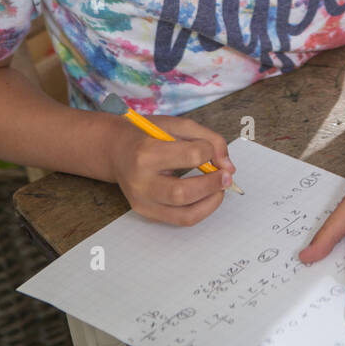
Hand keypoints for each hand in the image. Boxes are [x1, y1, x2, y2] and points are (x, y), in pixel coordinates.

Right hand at [103, 114, 236, 224]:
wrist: (116, 150)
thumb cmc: (148, 135)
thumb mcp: (178, 126)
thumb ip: (208, 139)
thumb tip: (229, 166)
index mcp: (146, 153)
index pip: (190, 156)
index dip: (208, 151)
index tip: (211, 149)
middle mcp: (141, 182)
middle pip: (183, 193)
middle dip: (212, 185)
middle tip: (227, 177)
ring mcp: (142, 201)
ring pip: (184, 214)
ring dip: (210, 203)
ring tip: (220, 188)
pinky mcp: (146, 212)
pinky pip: (179, 219)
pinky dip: (199, 209)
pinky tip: (206, 195)